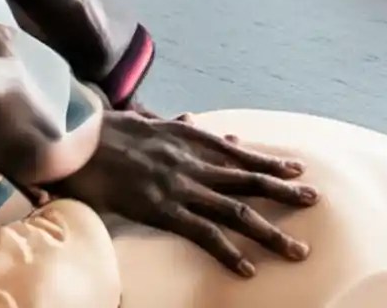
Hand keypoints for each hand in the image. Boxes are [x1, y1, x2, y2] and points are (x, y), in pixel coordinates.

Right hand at [40, 111, 316, 276]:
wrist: (72, 138)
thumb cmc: (100, 130)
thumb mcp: (141, 120)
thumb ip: (168, 123)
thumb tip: (188, 117)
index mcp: (187, 139)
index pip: (238, 153)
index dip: (269, 161)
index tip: (295, 168)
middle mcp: (192, 161)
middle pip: (249, 179)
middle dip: (285, 190)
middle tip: (314, 199)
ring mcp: (181, 186)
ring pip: (237, 210)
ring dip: (270, 231)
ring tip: (298, 248)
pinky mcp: (163, 209)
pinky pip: (204, 234)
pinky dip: (229, 252)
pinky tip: (248, 268)